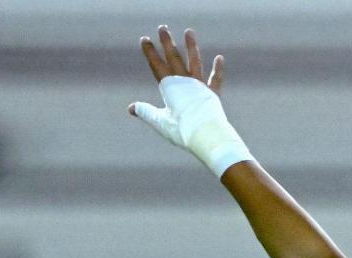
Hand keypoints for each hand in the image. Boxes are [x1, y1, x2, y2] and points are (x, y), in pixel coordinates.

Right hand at [130, 27, 251, 176]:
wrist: (207, 136)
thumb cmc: (182, 130)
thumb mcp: (160, 122)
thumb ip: (146, 112)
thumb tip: (131, 108)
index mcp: (169, 87)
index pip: (157, 65)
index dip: (150, 52)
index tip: (145, 39)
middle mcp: (184, 82)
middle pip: (174, 58)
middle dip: (167, 42)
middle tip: (162, 27)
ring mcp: (199, 86)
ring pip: (194, 62)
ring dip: (191, 46)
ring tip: (189, 32)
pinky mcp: (213, 94)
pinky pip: (216, 79)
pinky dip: (217, 69)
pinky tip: (219, 58)